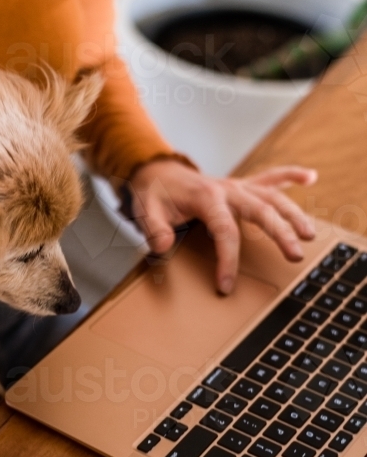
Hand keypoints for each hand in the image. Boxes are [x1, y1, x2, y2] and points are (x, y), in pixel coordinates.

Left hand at [129, 160, 317, 294]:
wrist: (156, 171)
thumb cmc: (153, 194)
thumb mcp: (145, 211)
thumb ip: (153, 229)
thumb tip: (163, 246)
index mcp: (206, 197)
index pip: (224, 230)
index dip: (228, 259)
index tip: (227, 286)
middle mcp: (227, 189)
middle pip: (260, 210)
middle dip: (280, 232)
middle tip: (295, 255)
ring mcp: (236, 186)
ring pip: (272, 197)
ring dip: (293, 213)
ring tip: (310, 234)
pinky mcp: (241, 186)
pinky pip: (269, 178)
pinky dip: (290, 175)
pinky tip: (310, 177)